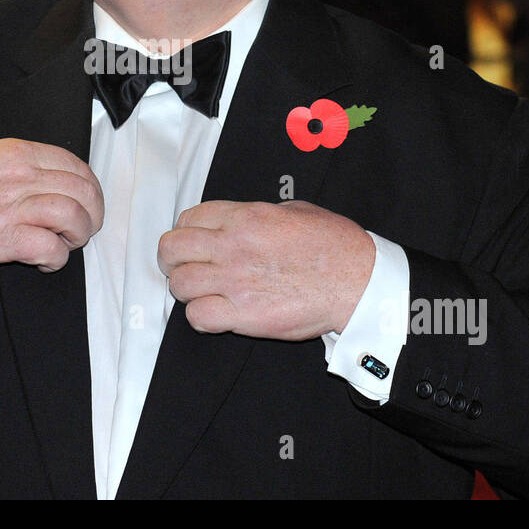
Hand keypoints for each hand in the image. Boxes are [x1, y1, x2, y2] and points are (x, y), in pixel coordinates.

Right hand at [0, 138, 103, 271]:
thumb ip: (23, 165)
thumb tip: (55, 181)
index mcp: (18, 153)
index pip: (76, 166)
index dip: (90, 189)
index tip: (87, 203)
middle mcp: (20, 175)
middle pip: (83, 191)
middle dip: (92, 214)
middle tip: (82, 228)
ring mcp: (12, 206)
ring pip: (74, 217)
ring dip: (78, 236)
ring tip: (65, 244)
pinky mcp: (2, 237)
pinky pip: (51, 247)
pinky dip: (56, 258)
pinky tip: (45, 260)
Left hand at [157, 200, 374, 339]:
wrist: (357, 282)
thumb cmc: (334, 245)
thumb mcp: (294, 211)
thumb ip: (257, 215)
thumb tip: (238, 222)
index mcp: (245, 217)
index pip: (188, 218)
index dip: (186, 231)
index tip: (193, 242)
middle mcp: (233, 246)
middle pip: (171, 249)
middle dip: (173, 259)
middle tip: (185, 267)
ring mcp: (235, 281)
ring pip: (179, 284)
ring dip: (187, 289)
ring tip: (202, 292)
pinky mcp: (243, 315)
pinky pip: (198, 316)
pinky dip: (201, 317)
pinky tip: (215, 314)